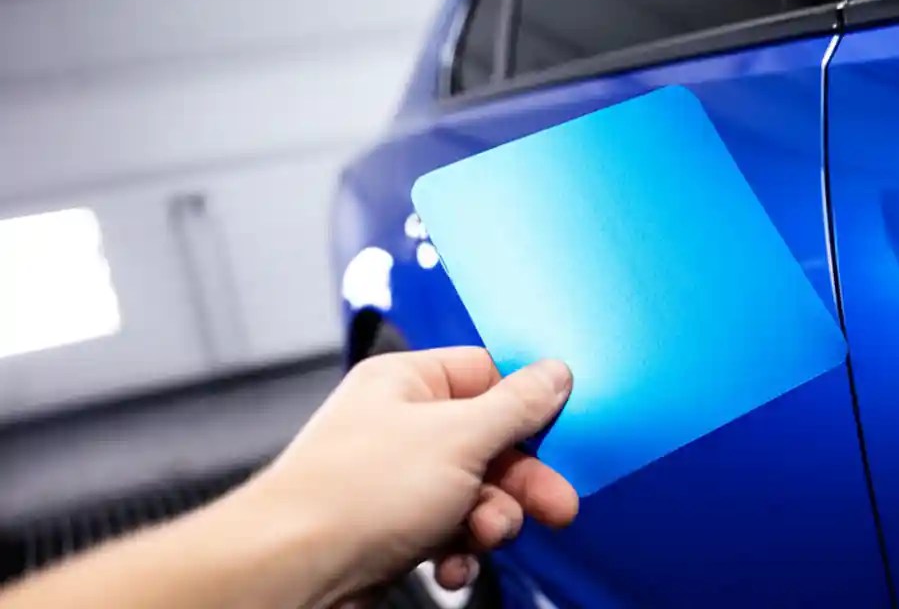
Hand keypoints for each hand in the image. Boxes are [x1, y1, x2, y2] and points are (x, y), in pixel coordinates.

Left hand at [245, 348, 576, 604]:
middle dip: (520, 480)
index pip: (488, 376)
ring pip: (474, 492)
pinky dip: (459, 551)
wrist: (292, 570)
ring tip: (483, 536)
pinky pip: (448, 532)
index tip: (560, 434)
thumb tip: (555, 374)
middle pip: (488, 442)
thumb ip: (517, 405)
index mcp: (408, 382)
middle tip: (554, 505)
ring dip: (490, 519)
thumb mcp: (460, 437)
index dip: (527, 407)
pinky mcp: (391, 529)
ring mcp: (395, 480)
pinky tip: (452, 564)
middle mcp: (399, 425)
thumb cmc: (354, 493)